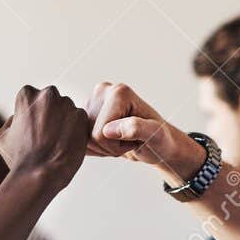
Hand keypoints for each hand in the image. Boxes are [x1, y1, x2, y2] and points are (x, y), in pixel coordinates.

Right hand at [0, 85, 89, 189]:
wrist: (41, 174)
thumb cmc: (19, 158)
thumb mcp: (1, 137)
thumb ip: (10, 121)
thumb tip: (18, 117)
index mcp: (27, 94)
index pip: (32, 98)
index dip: (32, 115)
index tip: (32, 130)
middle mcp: (48, 94)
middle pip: (51, 101)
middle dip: (50, 114)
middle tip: (45, 136)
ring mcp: (66, 104)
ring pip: (66, 109)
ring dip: (63, 121)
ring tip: (56, 142)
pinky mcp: (81, 116)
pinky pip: (79, 120)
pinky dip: (75, 130)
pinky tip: (66, 144)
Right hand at [84, 81, 204, 182]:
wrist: (156, 143)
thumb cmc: (160, 140)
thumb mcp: (156, 136)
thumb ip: (137, 128)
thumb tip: (108, 129)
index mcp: (119, 92)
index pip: (100, 133)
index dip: (115, 146)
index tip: (134, 140)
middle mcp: (102, 91)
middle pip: (88, 134)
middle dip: (107, 147)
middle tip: (127, 141)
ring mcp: (92, 100)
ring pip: (81, 137)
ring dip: (101, 148)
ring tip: (120, 140)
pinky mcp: (85, 111)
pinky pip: (78, 138)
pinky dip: (94, 147)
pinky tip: (109, 141)